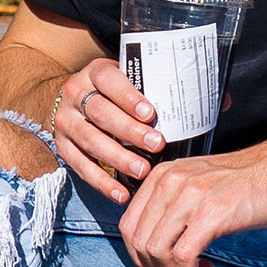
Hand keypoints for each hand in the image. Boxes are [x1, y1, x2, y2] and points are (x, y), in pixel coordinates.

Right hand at [51, 59, 163, 199]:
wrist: (74, 101)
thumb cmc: (111, 92)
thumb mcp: (126, 80)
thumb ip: (152, 90)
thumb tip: (204, 104)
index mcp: (94, 73)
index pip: (108, 79)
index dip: (128, 96)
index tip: (150, 113)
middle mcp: (75, 95)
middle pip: (100, 112)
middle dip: (129, 131)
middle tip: (156, 144)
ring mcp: (65, 122)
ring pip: (90, 140)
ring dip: (118, 158)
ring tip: (142, 170)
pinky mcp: (62, 146)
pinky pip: (81, 166)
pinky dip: (102, 182)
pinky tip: (121, 193)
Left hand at [115, 143, 266, 266]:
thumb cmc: (246, 185)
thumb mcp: (197, 188)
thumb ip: (171, 209)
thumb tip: (151, 249)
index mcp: (162, 175)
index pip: (128, 225)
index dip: (141, 256)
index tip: (166, 264)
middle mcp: (170, 181)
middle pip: (138, 241)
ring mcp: (190, 196)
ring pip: (156, 251)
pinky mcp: (212, 214)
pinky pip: (183, 257)